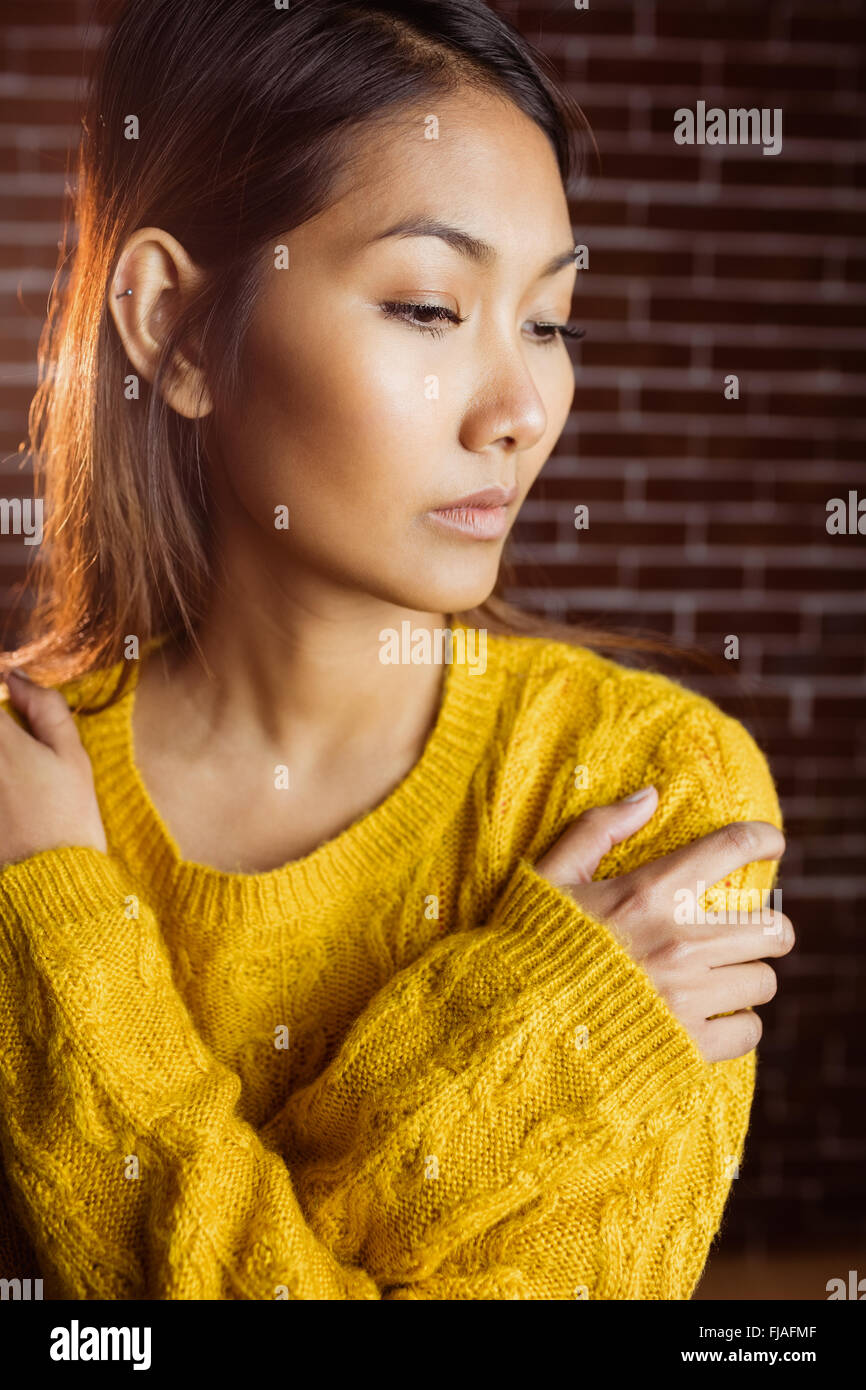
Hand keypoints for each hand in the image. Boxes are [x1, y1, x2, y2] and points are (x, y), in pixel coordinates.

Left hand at [0, 669, 107, 868]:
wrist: (49, 882)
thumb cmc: (67, 818)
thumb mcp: (73, 758)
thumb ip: (45, 709)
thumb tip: (16, 677)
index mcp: (1, 739)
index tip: (8, 696)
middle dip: (1, 729)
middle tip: (13, 741)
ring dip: (2, 758)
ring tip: (13, 775)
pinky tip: (6, 797)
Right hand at [534, 787, 793, 1063]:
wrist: (512, 1025)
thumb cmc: (528, 943)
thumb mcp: (551, 874)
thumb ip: (599, 828)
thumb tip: (648, 795)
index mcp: (649, 893)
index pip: (731, 849)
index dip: (763, 839)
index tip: (771, 843)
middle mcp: (679, 943)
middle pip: (774, 929)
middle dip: (767, 927)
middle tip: (747, 931)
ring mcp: (687, 997)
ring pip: (763, 981)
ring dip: (746, 977)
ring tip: (720, 978)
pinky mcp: (688, 1045)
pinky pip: (748, 1030)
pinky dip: (736, 1024)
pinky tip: (708, 1016)